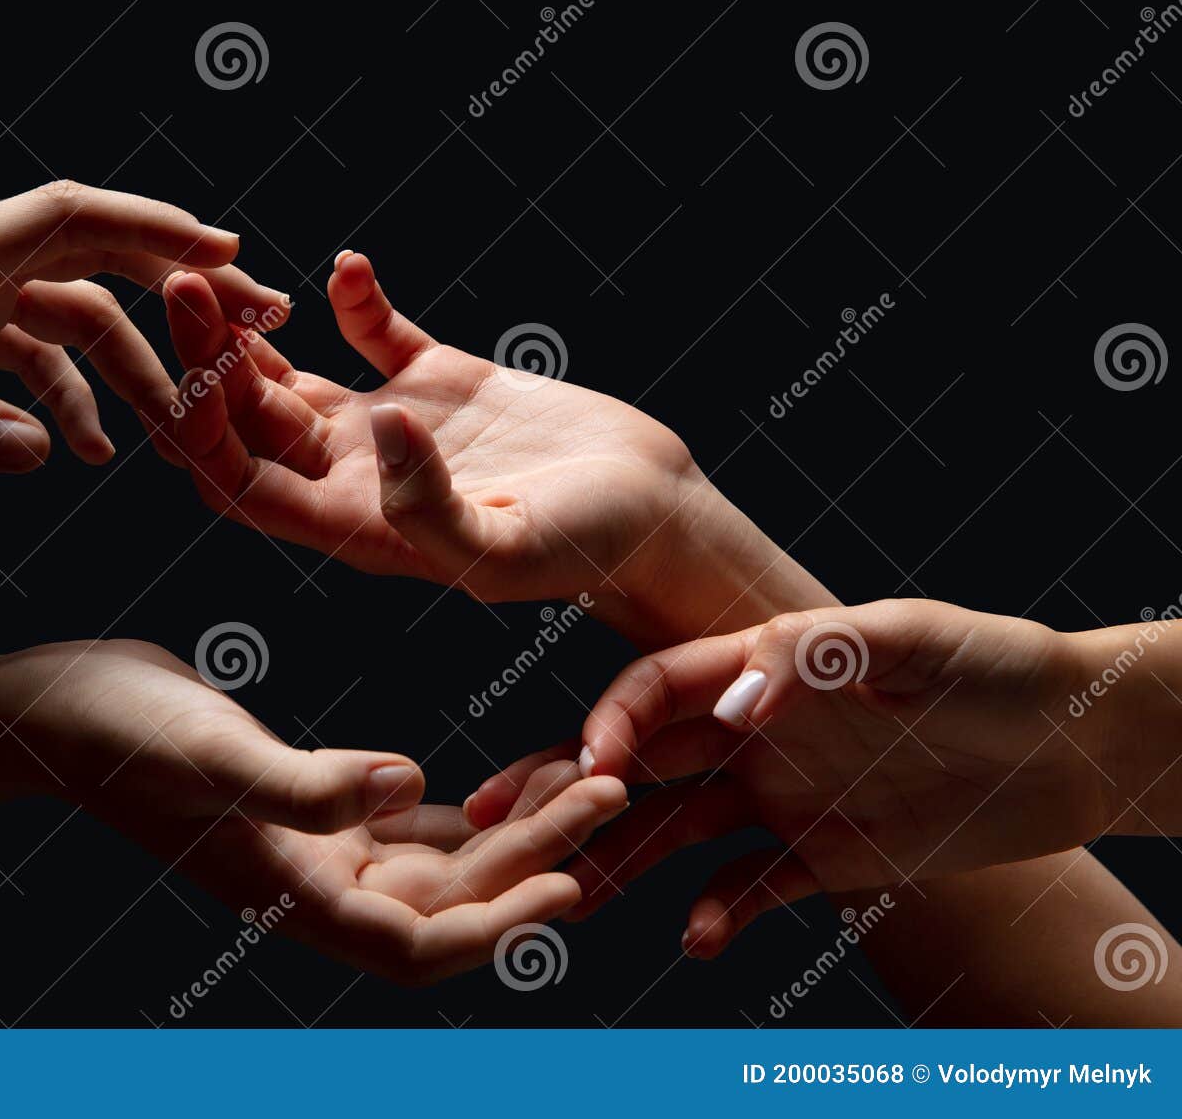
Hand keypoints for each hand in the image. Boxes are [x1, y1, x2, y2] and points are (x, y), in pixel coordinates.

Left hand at [0, 181, 287, 470]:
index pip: (75, 219)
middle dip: (182, 293)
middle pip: (100, 262)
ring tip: (180, 432)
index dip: (158, 229)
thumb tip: (41, 453)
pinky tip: (83, 451)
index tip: (231, 256)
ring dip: (131, 369)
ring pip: (74, 318)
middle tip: (258, 327)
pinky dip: (68, 397)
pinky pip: (32, 352)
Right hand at [0, 639, 626, 983]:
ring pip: (439, 862)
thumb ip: (310, 783)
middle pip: (450, 901)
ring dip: (510, 834)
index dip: (499, 927)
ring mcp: (312, 849)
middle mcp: (313, 884)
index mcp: (291, 893)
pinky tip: (508, 776)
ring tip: (582, 778)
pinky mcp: (310, 806)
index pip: (418, 944)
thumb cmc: (117, 734)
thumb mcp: (215, 755)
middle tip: (610, 792)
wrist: (51, 712)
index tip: (575, 883)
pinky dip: (464, 810)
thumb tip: (414, 785)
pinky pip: (407, 825)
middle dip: (533, 860)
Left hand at [154, 252, 715, 628]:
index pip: (239, 483)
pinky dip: (354, 299)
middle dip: (204, 360)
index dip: (199, 430)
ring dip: (249, 329)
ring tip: (219, 269)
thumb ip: (431, 508)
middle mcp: (357, 475)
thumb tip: (385, 428)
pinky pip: (374, 333)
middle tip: (182, 286)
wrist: (655, 512)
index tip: (189, 365)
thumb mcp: (509, 551)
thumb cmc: (588, 549)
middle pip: (248, 420)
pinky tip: (350, 267)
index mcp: (355, 525)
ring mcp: (394, 425)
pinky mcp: (440, 380)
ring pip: (290, 376)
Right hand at [464, 599, 1108, 955]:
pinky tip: (695, 937)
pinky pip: (748, 889)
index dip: (611, 724)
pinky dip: (715, 914)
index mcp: (764, 669)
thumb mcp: (914, 639)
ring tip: (569, 902)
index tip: (583, 769)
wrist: (1080, 743)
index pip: (658, 691)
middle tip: (496, 827)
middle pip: (640, 764)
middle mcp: (757, 732)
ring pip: (675, 832)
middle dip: (564, 791)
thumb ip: (814, 655)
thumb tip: (728, 698)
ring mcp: (782, 795)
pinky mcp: (822, 855)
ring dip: (620, 863)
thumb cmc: (1000, 667)